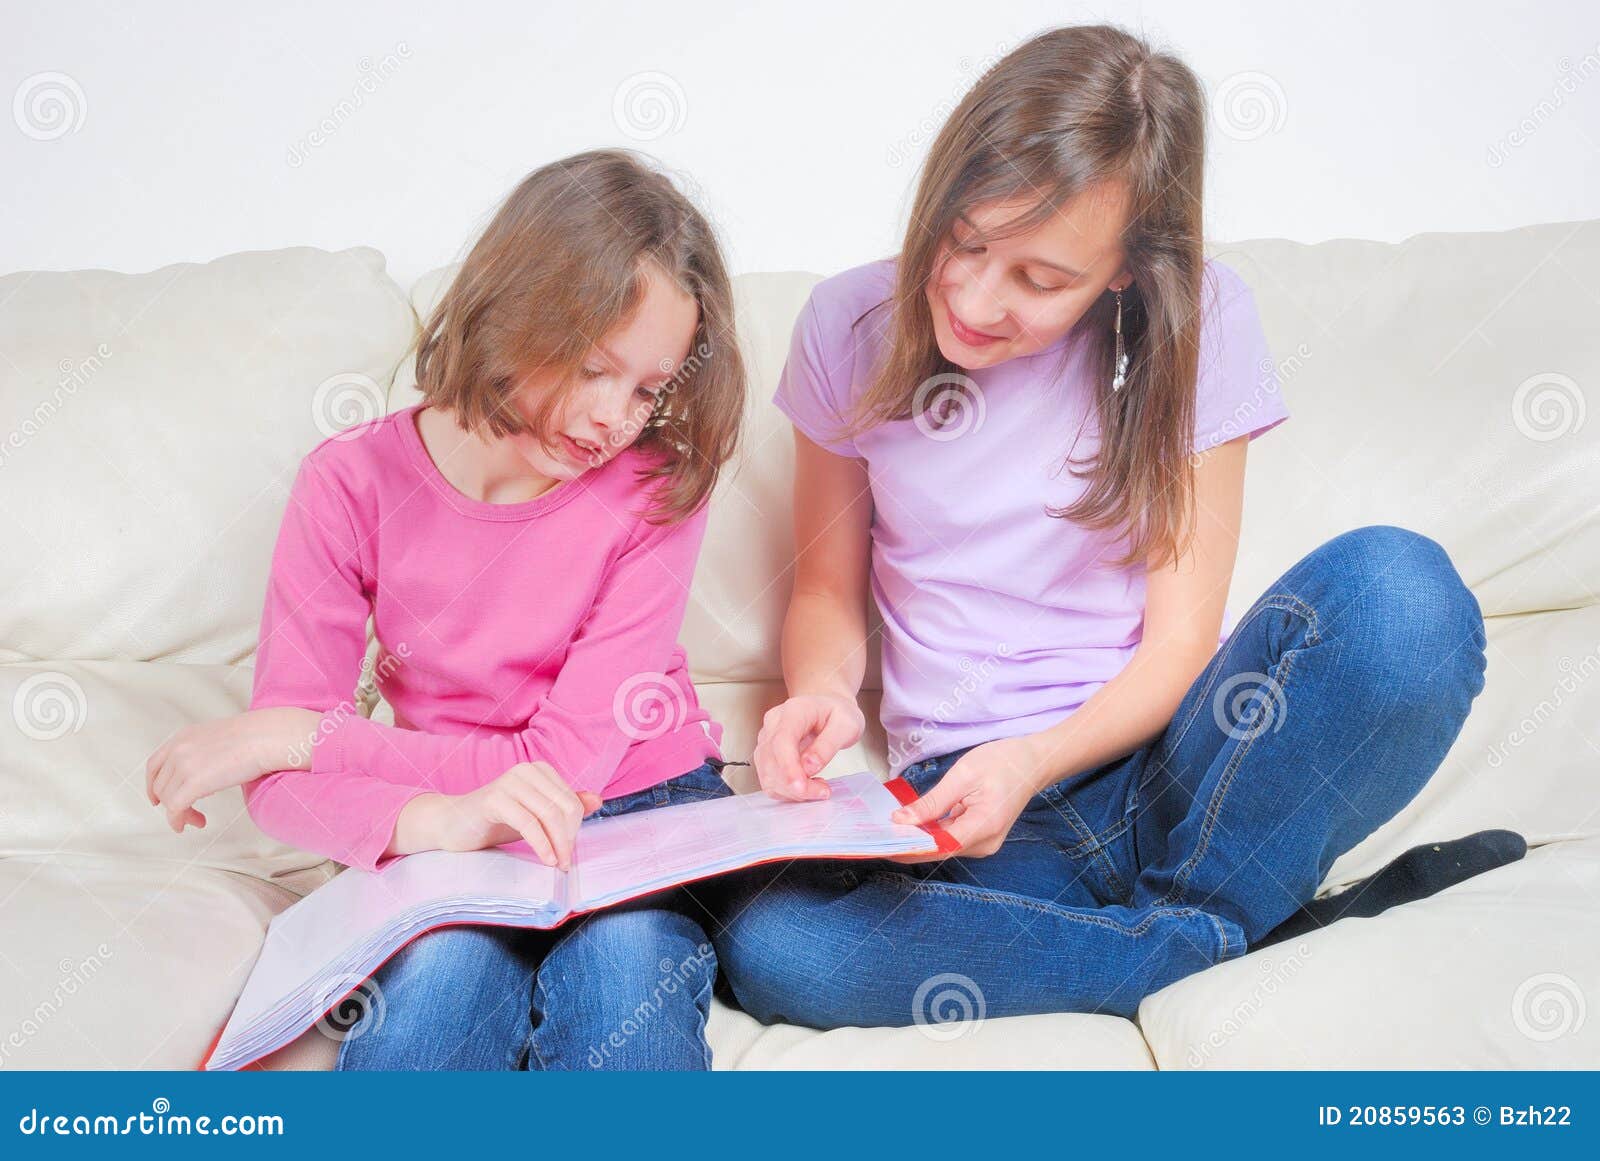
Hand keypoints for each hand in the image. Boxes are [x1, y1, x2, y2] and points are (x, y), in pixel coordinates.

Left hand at [146, 707, 320, 832]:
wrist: (266, 737)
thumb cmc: (256, 737)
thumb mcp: (219, 738)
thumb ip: (205, 754)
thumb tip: (207, 776)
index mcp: (183, 737)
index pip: (154, 764)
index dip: (152, 784)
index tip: (158, 798)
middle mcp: (178, 750)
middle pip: (160, 785)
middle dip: (170, 803)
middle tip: (187, 813)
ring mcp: (183, 766)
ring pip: (167, 799)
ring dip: (179, 813)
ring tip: (198, 820)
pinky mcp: (193, 784)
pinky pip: (176, 808)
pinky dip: (179, 820)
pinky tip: (194, 823)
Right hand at [437, 761, 603, 868]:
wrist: (452, 825)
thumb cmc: (496, 821)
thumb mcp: (535, 816)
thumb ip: (563, 807)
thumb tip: (597, 800)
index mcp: (540, 770)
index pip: (572, 802)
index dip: (575, 830)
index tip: (567, 852)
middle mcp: (526, 770)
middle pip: (564, 808)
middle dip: (568, 839)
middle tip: (563, 862)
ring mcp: (510, 782)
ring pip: (549, 815)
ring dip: (558, 844)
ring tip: (557, 864)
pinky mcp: (495, 798)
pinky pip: (528, 823)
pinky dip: (542, 844)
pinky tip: (546, 860)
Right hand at [753, 692, 865, 800]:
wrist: (828, 706)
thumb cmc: (837, 713)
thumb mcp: (846, 725)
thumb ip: (828, 745)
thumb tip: (809, 767)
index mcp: (794, 711)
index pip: (782, 741)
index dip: (788, 768)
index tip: (802, 787)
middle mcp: (774, 724)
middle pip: (772, 760)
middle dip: (794, 785)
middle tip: (822, 792)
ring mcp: (766, 739)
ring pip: (767, 774)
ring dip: (790, 791)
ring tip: (818, 788)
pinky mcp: (766, 755)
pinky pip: (769, 779)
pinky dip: (786, 791)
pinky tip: (806, 786)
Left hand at [889, 734, 1049, 859]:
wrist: (1032, 762)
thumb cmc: (1001, 762)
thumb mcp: (962, 776)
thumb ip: (932, 802)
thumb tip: (901, 820)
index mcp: (982, 827)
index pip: (937, 848)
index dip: (907, 849)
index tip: (880, 845)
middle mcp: (984, 843)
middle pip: (938, 850)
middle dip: (907, 843)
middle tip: (875, 833)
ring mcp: (984, 843)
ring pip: (943, 846)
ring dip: (917, 838)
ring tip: (887, 827)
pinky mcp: (980, 836)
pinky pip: (950, 838)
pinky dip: (931, 832)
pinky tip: (910, 823)